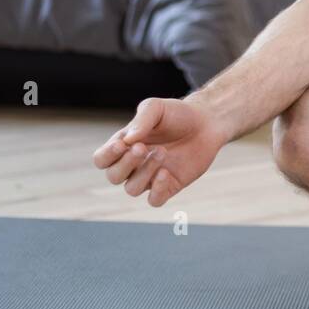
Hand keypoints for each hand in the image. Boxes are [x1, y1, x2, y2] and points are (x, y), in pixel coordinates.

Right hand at [92, 97, 228, 206]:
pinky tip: (166, 173)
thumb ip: (141, 120)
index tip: (122, 144)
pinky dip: (156, 190)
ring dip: (144, 172)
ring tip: (162, 152)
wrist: (206, 123)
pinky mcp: (169, 186)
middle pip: (113, 176)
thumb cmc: (177, 114)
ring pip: (132, 189)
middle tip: (143, 147)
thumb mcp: (157, 108)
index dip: (107, 155)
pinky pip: (154, 200)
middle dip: (126, 164)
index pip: (102, 159)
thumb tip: (128, 141)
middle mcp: (134, 164)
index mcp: (124, 145)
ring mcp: (150, 176)